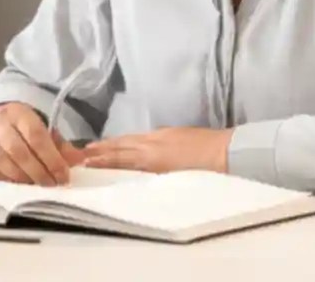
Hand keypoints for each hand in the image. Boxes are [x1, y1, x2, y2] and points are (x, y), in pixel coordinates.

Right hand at [0, 102, 84, 185]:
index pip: (36, 135)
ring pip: (2, 162)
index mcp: (18, 112)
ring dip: (23, 178)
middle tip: (52, 184)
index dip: (51, 158)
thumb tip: (78, 161)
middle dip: (38, 171)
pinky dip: (7, 180)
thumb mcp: (43, 128)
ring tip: (37, 186)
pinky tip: (20, 184)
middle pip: (18, 151)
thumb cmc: (22, 127)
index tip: (63, 175)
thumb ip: (60, 146)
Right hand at [83, 127, 233, 173]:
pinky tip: (130, 141)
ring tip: (98, 145)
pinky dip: (130, 139)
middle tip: (83, 152)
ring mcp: (163, 136)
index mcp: (152, 158)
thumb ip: (154, 181)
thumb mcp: (177, 182)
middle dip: (101, 149)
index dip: (102, 161)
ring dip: (113, 142)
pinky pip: (143, 135)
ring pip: (131, 139)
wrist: (231, 153)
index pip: (120, 159)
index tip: (84, 162)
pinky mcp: (173, 132)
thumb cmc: (207, 173)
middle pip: (122, 146)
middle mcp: (153, 144)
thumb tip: (136, 182)